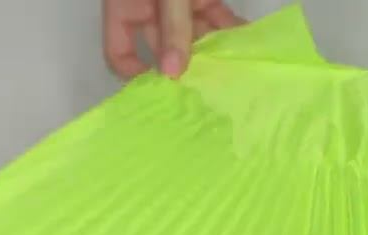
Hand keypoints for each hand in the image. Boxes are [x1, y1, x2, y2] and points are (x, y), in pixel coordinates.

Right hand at [103, 0, 244, 79]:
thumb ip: (172, 25)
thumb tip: (173, 71)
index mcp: (124, 6)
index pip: (120, 53)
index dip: (137, 75)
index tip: (164, 93)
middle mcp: (147, 8)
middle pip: (163, 49)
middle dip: (186, 67)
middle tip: (208, 92)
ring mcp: (176, 3)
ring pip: (193, 37)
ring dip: (213, 52)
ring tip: (234, 74)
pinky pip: (214, 18)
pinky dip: (228, 30)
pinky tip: (247, 44)